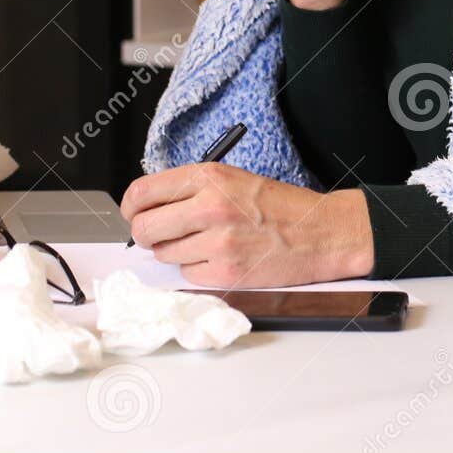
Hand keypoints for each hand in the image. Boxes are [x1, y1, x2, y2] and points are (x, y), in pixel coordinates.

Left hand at [120, 162, 374, 286]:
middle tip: (163, 235)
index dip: (132, 208)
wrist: (320, 232)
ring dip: (177, 253)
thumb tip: (150, 207)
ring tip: (206, 244)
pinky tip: (221, 257)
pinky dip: (198, 269)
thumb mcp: (234, 179)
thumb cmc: (279, 206)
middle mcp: (209, 207)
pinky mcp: (225, 272)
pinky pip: (188, 275)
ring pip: (164, 255)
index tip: (135, 214)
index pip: (142, 193)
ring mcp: (217, 242)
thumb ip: (192, 189)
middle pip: (144, 229)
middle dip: (147, 236)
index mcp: (209, 177)